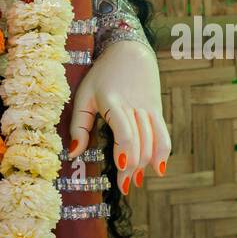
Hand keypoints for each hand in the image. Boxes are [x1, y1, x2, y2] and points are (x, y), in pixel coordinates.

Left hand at [68, 40, 170, 193]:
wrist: (130, 50)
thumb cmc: (101, 75)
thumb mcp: (83, 95)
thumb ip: (78, 125)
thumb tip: (72, 153)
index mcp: (113, 102)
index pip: (125, 131)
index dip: (126, 151)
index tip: (121, 169)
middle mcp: (134, 106)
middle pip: (139, 143)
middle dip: (132, 168)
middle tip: (123, 186)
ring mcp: (148, 108)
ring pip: (154, 141)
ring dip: (146, 164)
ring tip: (135, 181)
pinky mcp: (157, 110)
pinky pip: (164, 134)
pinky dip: (163, 153)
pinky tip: (158, 168)